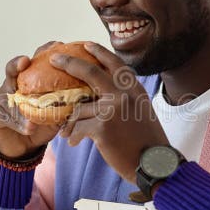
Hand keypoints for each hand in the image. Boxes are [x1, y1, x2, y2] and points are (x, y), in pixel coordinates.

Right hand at [0, 42, 61, 159]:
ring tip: (31, 111)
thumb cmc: (40, 125)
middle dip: (17, 64)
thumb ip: (65, 104)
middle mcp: (13, 84)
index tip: (56, 45)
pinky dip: (20, 123)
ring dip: (20, 103)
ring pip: (7, 95)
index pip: (36, 60)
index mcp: (29, 80)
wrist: (22, 146)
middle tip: (24, 62)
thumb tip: (86, 98)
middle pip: (12, 69)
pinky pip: (8, 117)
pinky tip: (29, 128)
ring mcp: (2, 98)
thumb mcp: (56, 113)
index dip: (44, 51)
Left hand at [53, 42, 168, 181]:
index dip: (99, 52)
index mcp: (134, 90)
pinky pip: (78, 127)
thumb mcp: (140, 111)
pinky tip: (73, 142)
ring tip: (67, 132)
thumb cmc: (146, 141)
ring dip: (70, 122)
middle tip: (55, 58)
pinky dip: (74, 136)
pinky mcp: (102, 127)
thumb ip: (124, 98)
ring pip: (79, 109)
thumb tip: (100, 93)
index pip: (115, 64)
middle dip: (69, 63)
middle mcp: (123, 95)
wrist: (154, 164)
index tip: (86, 44)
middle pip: (90, 73)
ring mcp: (112, 110)